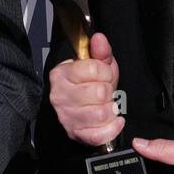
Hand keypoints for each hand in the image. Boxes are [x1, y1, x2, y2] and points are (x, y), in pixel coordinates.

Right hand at [48, 31, 122, 146]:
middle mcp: (59, 96)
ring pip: (101, 114)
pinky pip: (100, 134)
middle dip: (109, 92)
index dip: (106, 72)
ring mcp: (66, 117)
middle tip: (104, 92)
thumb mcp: (98, 64)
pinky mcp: (76, 134)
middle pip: (100, 93)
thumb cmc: (89, 84)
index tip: (103, 75)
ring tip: (107, 106)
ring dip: (111, 110)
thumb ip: (100, 51)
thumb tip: (99, 38)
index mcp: (61, 74)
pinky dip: (113, 128)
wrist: (81, 106)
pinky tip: (113, 120)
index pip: (94, 69)